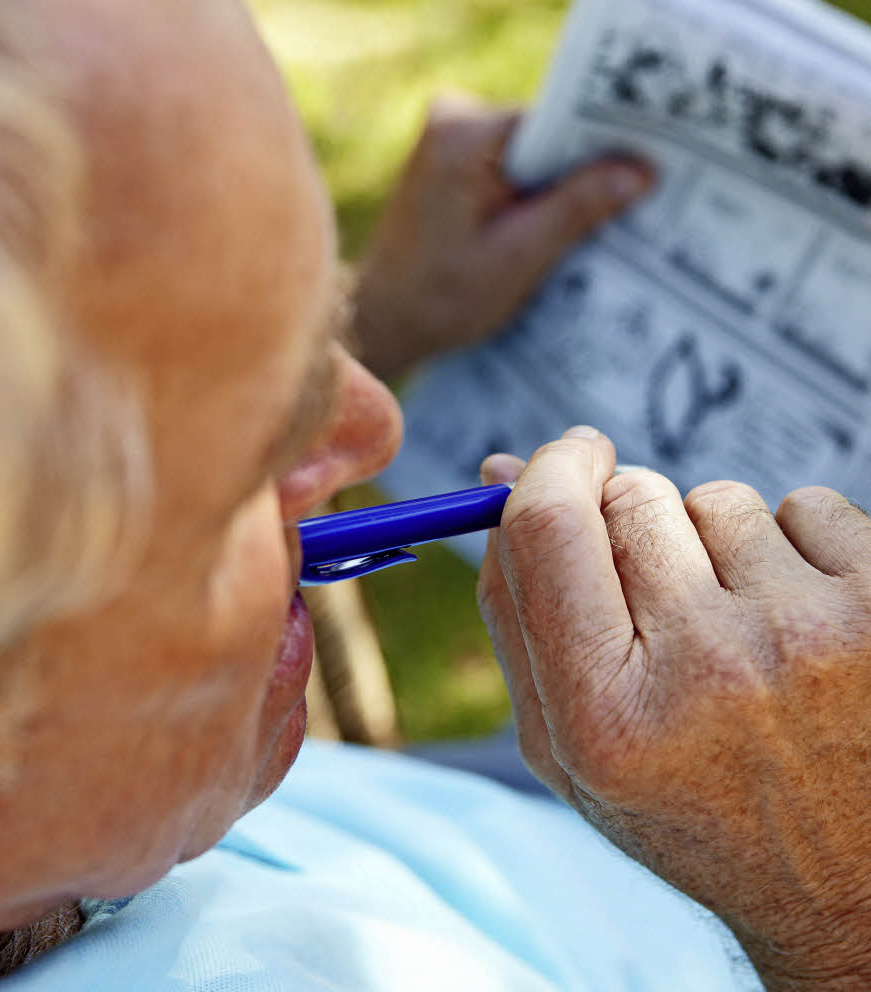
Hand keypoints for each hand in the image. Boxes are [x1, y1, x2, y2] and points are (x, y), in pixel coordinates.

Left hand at [352, 95, 652, 378]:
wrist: (383, 321)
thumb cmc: (440, 298)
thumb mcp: (519, 257)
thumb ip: (578, 208)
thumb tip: (642, 170)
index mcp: (465, 133)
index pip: (560, 118)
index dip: (607, 142)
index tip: (652, 164)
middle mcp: (453, 118)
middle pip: (548, 132)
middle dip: (586, 168)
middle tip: (636, 199)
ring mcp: (449, 136)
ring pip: (534, 151)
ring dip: (561, 185)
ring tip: (593, 223)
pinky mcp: (451, 159)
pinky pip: (513, 164)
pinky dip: (535, 193)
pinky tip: (552, 227)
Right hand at [477, 430, 870, 989]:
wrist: (846, 880)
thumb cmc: (692, 805)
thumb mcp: (568, 744)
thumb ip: (514, 607)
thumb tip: (502, 474)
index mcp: (606, 717)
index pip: (549, 525)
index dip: (551, 469)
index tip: (572, 459)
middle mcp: (709, 670)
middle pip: (633, 497)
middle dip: (633, 523)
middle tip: (665, 598)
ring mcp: (808, 635)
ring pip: (719, 500)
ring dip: (717, 546)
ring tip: (742, 632)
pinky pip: (806, 506)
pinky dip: (794, 550)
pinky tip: (801, 624)